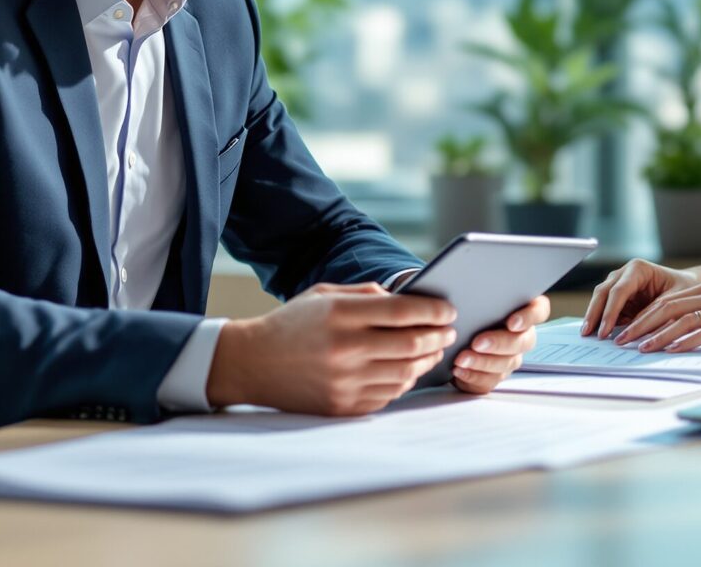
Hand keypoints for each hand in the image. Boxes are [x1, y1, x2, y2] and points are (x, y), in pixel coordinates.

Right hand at [206, 283, 456, 415]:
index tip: (449, 309)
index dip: (433, 310)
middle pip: (412, 343)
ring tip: (433, 349)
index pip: (403, 311)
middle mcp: (345, 349)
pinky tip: (408, 369)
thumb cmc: (292, 324)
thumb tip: (408, 300)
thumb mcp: (324, 294)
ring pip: (406, 372)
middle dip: (438, 335)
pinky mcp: (343, 405)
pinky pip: (389, 394)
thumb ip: (367, 294)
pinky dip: (405, 381)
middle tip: (449, 330)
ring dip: (427, 360)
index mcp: (340, 315)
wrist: (251, 364)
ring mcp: (345, 381)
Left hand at [449, 295, 550, 394]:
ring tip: (462, 358)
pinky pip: (490, 381)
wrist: (446, 334)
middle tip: (478, 342)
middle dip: (500, 343)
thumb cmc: (463, 309)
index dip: (529, 317)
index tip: (512, 322)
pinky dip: (474, 376)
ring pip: (507, 363)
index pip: (539, 310)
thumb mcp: (471, 294)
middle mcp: (521, 335)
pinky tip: (459, 370)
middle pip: (524, 341)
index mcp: (521, 310)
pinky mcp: (494, 376)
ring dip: (483, 362)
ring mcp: (510, 357)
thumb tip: (473, 276)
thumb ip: (480, 289)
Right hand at [581, 259, 700, 337]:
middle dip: (594, 313)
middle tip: (587, 333)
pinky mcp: (619, 296)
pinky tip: (596, 333)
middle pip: (603, 292)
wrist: (688, 285)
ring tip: (587, 335)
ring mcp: (619, 283)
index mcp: (638, 269)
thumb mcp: (675, 301)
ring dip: (593, 316)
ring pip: (600, 298)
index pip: (619, 290)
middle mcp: (625, 273)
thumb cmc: (684, 289)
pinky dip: (601, 319)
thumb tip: (634, 330)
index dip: (609, 312)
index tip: (604, 331)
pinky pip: (606, 307)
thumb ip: (654, 313)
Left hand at [613, 280, 700, 351]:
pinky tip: (670, 349)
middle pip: (670, 306)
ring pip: (683, 319)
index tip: (629, 329)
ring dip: (657, 335)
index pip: (671, 300)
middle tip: (623, 338)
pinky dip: (684, 341)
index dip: (647, 314)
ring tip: (640, 348)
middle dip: (643, 324)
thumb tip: (687, 333)